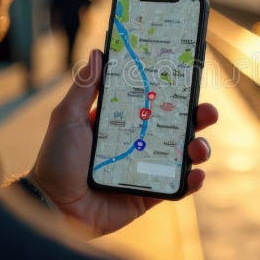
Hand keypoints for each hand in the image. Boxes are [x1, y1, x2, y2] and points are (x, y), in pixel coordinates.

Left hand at [29, 49, 217, 236]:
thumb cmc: (56, 160)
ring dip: (199, 148)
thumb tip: (98, 53)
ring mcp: (146, 170)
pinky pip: (177, 187)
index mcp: (121, 122)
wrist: (53, 207)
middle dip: (198, 117)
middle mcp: (139, 143)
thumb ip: (84, 87)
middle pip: (177, 125)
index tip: (189, 78)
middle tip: (207, 112)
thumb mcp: (67, 117)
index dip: (174, 91)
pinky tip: (196, 175)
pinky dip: (192, 181)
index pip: (154, 101)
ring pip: (184, 155)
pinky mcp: (149, 195)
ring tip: (197, 148)